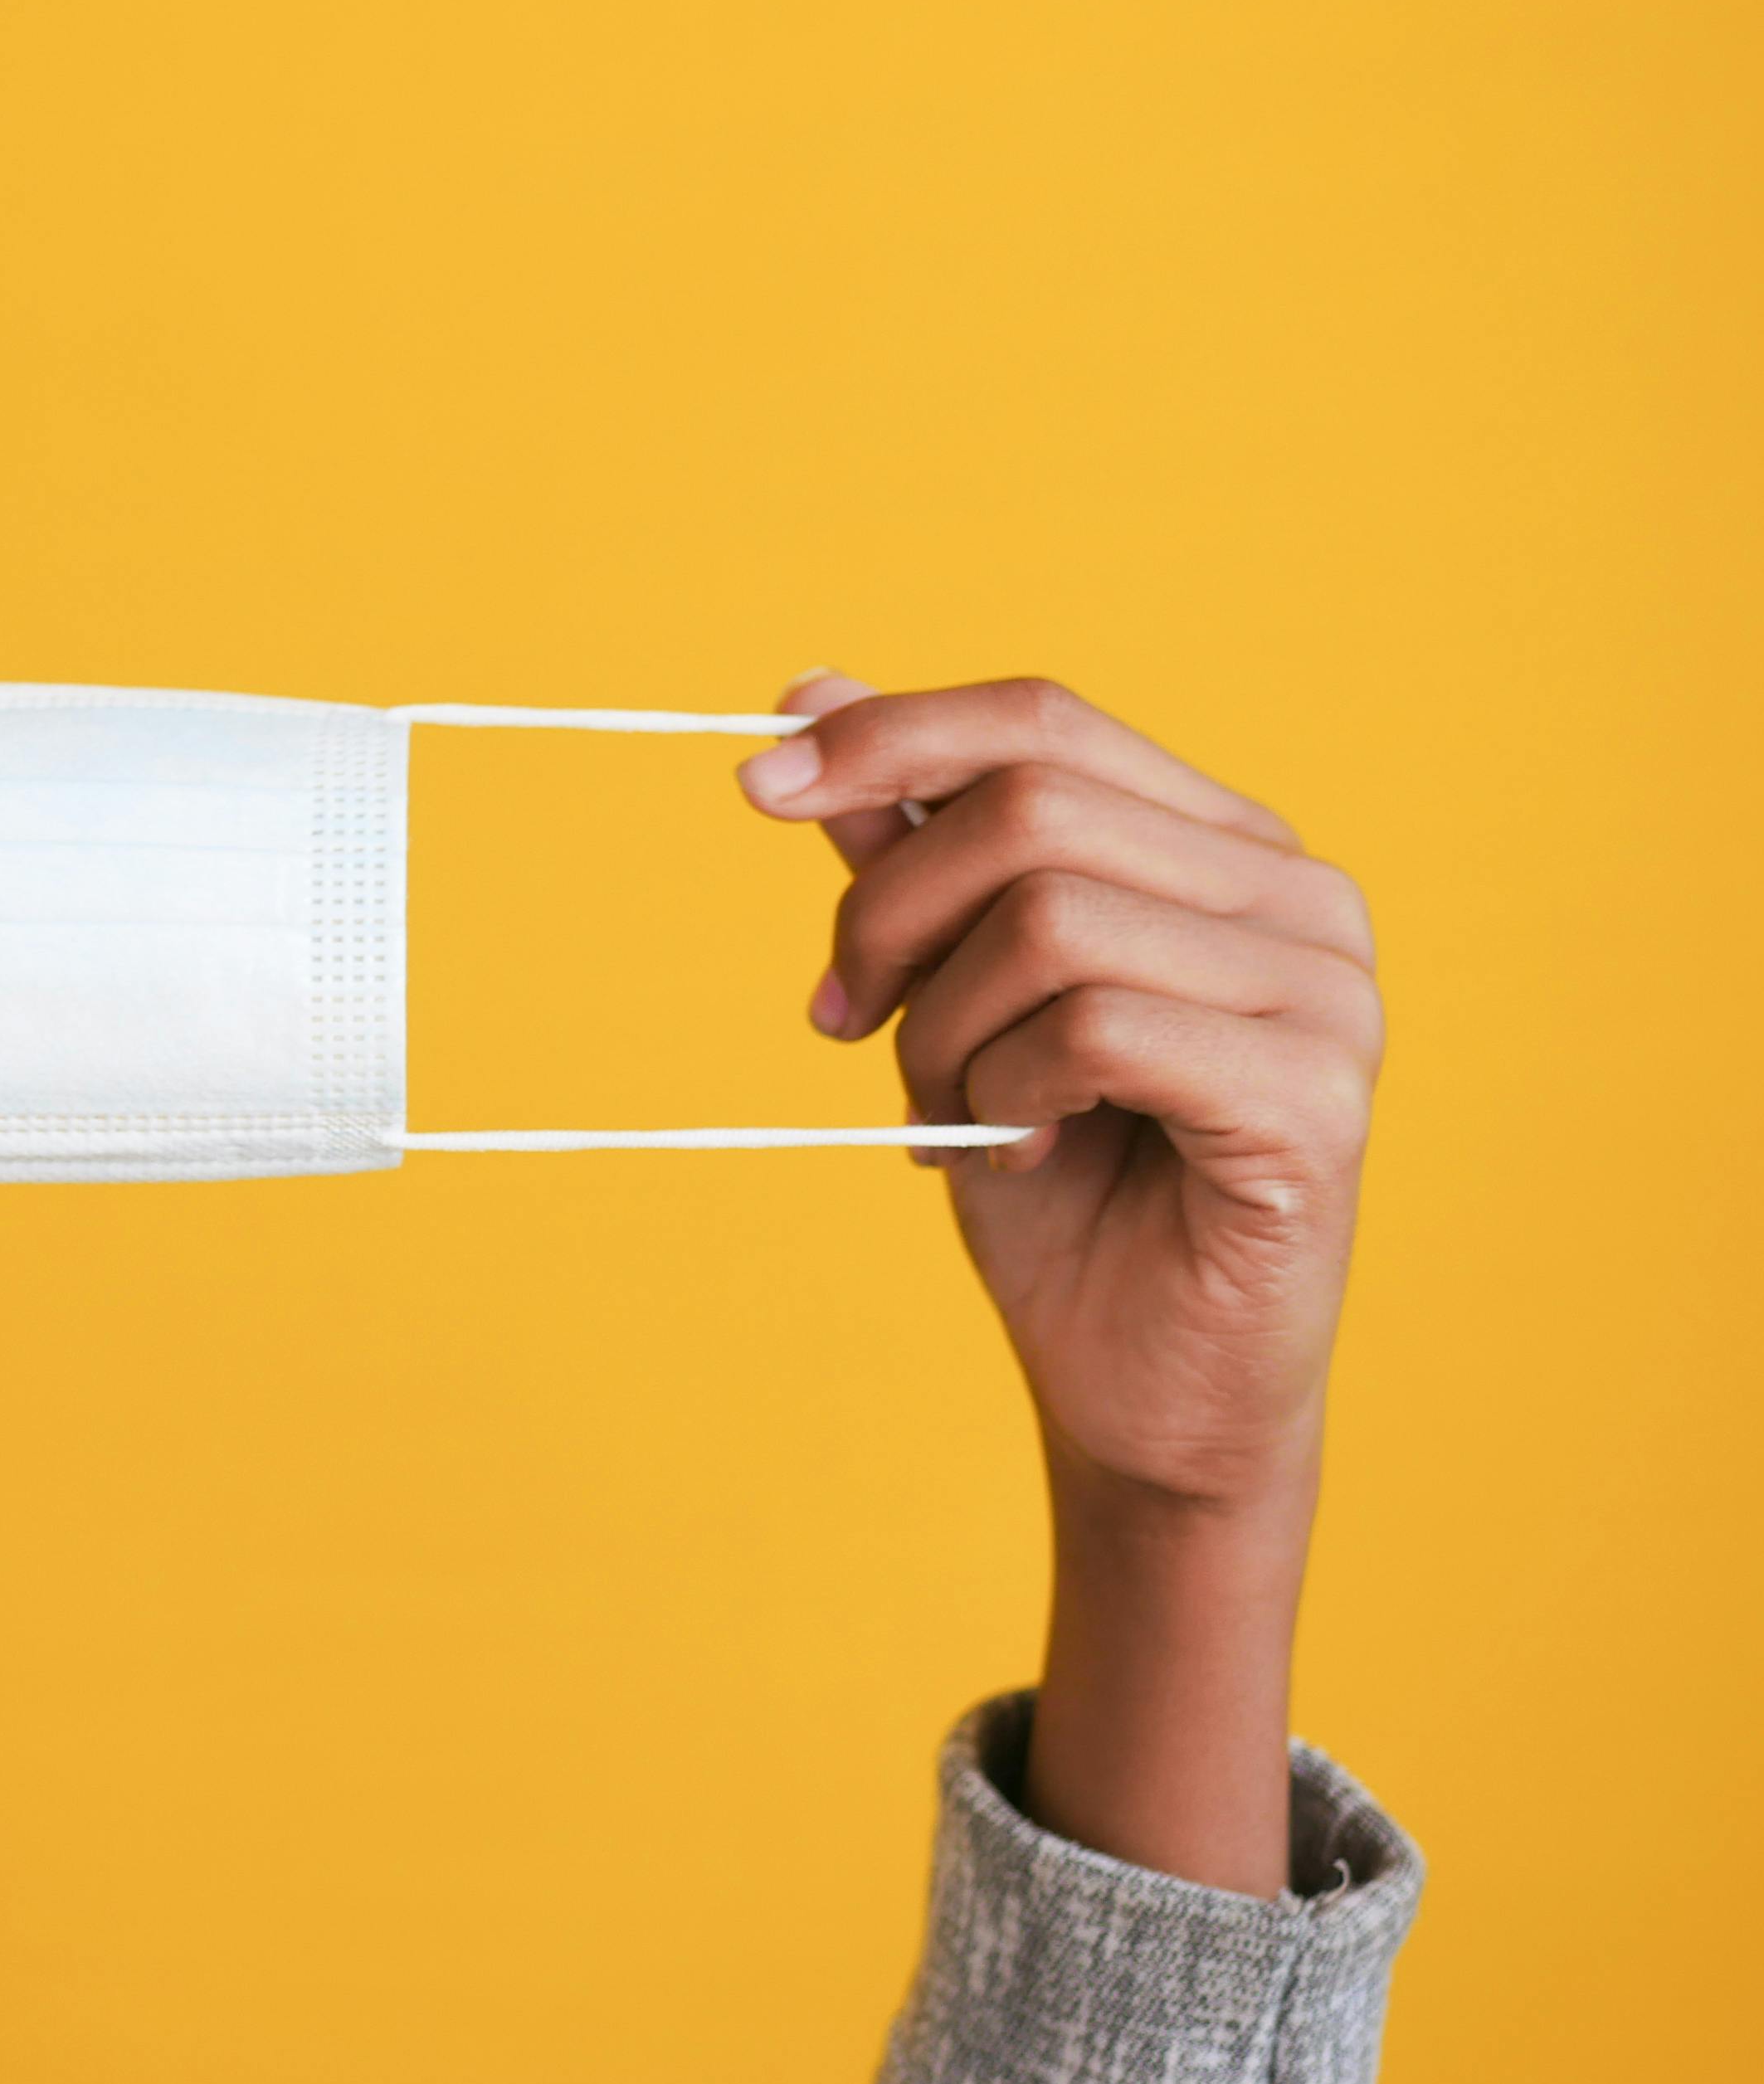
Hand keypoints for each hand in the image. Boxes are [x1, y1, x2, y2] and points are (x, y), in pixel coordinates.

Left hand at [739, 673, 1382, 1892]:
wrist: (1145, 1392)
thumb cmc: (1066, 1192)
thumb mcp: (957, 995)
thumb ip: (912, 850)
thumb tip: (811, 691)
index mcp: (1226, 846)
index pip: (1045, 720)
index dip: (889, 737)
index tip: (757, 783)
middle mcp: (1300, 895)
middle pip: (1030, 806)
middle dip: (890, 912)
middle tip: (846, 1019)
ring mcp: (1327, 993)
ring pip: (1051, 913)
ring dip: (947, 1024)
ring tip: (951, 1111)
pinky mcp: (1312, 1099)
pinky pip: (1096, 1027)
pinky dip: (1011, 1089)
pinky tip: (1021, 1151)